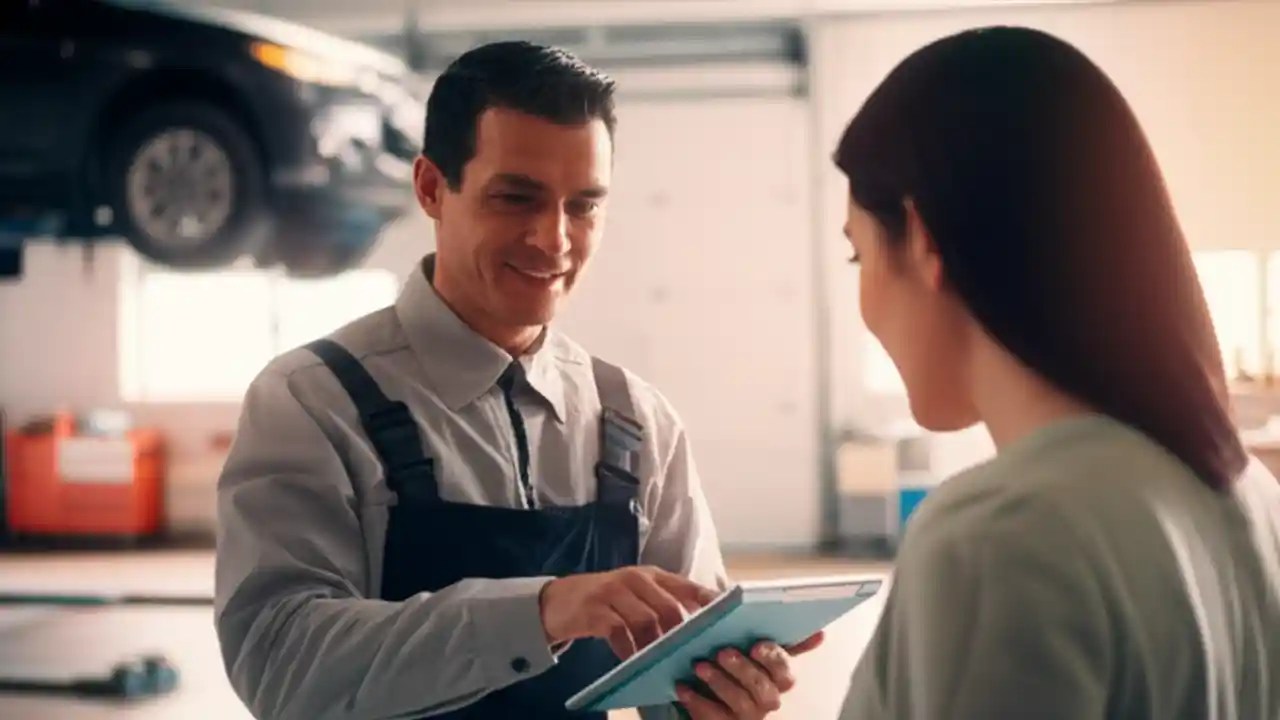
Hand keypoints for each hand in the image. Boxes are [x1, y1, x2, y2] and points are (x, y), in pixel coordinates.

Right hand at [538, 566, 718, 658]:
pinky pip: (619, 633)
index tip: (727, 618)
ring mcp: (614, 592)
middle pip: (669, 608)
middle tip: (690, 655)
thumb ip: (660, 605)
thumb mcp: (634, 596)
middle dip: (682, 634)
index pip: (687, 586)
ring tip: (661, 663)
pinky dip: (628, 651)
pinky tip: (632, 662)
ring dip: (656, 646)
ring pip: (646, 621)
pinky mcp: (595, 609)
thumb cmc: (604, 602)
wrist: (556, 601)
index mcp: (651, 575)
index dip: (708, 602)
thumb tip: (695, 632)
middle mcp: (635, 579)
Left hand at [675, 632, 824, 718]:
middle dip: (743, 669)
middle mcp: (767, 696)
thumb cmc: (726, 654)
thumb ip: (740, 618)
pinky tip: (683, 687)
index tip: (756, 645)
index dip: (773, 658)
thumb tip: (726, 598)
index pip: (785, 669)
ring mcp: (748, 714)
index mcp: (776, 674)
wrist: (703, 683)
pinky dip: (697, 701)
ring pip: (741, 703)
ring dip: (720, 683)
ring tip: (699, 666)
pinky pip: (714, 718)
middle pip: (764, 689)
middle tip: (722, 652)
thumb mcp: (734, 635)